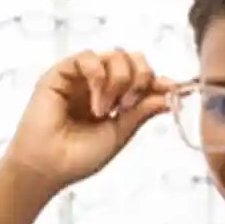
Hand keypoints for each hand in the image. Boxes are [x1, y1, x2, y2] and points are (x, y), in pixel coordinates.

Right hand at [2, 49, 176, 194]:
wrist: (49, 168)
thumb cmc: (79, 157)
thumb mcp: (120, 133)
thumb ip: (142, 112)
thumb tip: (170, 95)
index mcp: (114, 98)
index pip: (143, 77)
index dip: (160, 81)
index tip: (175, 89)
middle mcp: (99, 84)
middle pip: (133, 59)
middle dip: (141, 78)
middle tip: (129, 105)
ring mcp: (80, 77)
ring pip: (114, 55)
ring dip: (119, 81)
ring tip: (108, 109)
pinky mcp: (61, 73)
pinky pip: (87, 57)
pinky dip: (99, 76)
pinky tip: (96, 103)